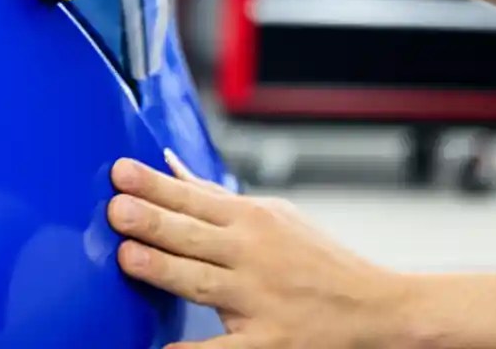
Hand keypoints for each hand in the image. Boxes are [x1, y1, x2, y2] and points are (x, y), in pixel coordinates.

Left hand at [108, 152, 408, 347]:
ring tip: (128, 256)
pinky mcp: (269, 342)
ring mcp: (260, 300)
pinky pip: (225, 348)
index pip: (193, 198)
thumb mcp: (274, 215)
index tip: (119, 172)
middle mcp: (254, 255)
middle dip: (155, 220)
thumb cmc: (318, 259)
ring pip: (203, 283)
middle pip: (194, 236)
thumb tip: (168, 163)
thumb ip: (215, 196)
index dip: (155, 185)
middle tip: (116, 208)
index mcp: (252, 220)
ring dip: (166, 269)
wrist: (379, 308)